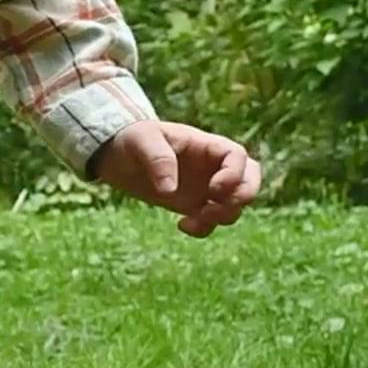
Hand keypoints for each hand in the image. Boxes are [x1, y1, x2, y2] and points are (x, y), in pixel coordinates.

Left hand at [95, 117, 260, 237]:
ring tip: (193, 220)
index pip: (238, 156)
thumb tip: (170, 190)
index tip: (212, 191)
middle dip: (243, 198)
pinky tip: (182, 226)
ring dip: (223, 217)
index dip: (234, 175)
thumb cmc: (132, 139)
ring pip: (235, 204)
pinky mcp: (194, 205)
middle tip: (214, 209)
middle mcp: (212, 166)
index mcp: (206, 145)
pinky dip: (206, 229)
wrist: (117, 155)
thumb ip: (158, 159)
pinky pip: (213, 220)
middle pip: (250, 179)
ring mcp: (206, 186)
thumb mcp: (141, 141)